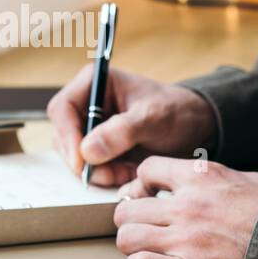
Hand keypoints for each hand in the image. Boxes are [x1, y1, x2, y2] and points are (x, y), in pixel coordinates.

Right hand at [47, 65, 215, 185]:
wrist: (195, 128)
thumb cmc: (177, 112)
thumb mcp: (153, 118)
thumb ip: (122, 131)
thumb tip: (87, 151)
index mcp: (95, 82)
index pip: (62, 108)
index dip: (67, 136)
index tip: (82, 161)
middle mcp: (87, 103)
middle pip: (63, 136)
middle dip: (84, 160)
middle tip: (112, 175)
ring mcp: (91, 127)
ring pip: (74, 155)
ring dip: (97, 171)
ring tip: (128, 173)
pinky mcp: (99, 147)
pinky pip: (89, 167)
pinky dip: (105, 176)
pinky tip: (128, 174)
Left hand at [114, 156, 257, 258]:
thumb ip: (245, 179)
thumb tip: (257, 180)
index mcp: (202, 177)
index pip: (147, 169)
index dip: (142, 185)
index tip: (149, 199)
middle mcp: (187, 205)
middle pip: (127, 208)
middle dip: (132, 221)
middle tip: (145, 232)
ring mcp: (185, 239)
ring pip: (126, 237)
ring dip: (133, 247)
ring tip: (149, 253)